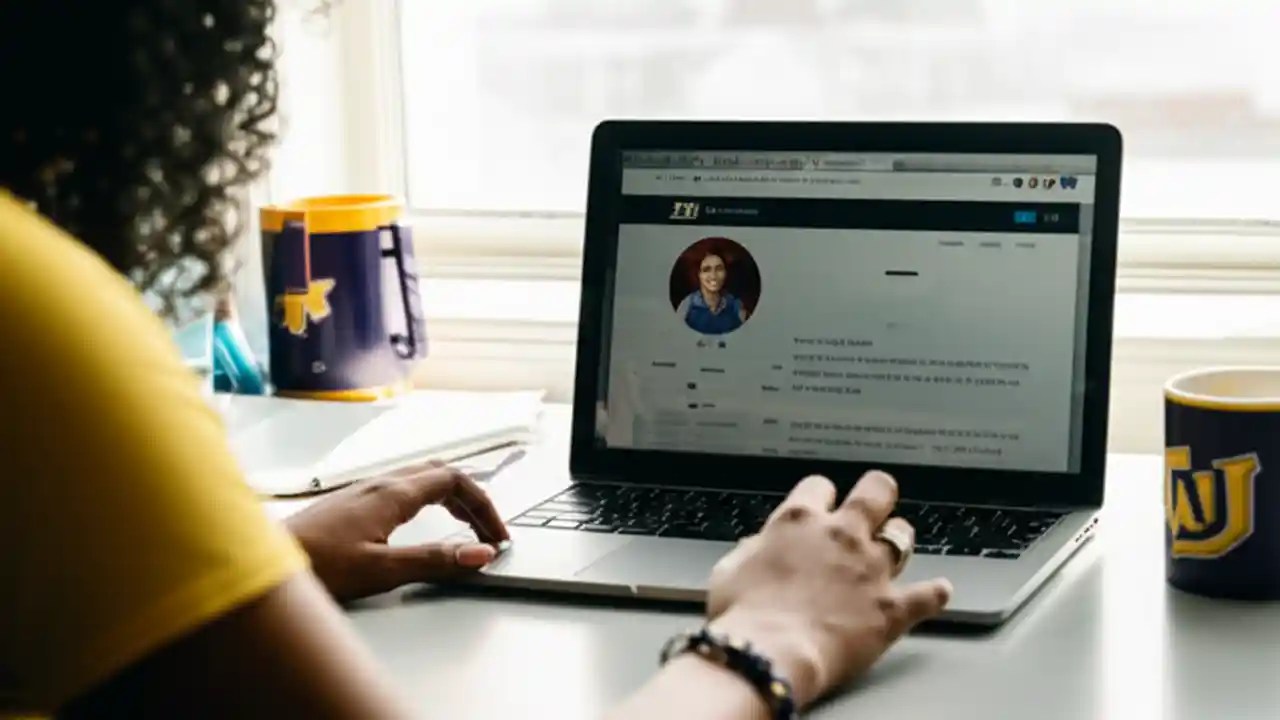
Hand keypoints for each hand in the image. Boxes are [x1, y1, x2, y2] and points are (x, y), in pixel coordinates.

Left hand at [285, 461, 509, 602]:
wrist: (261, 563)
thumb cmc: (313, 565)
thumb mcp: (382, 569)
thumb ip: (434, 560)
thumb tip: (479, 553)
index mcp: (392, 493)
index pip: (455, 481)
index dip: (484, 506)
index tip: (497, 536)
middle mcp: (380, 484)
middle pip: (441, 474)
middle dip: (473, 499)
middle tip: (488, 531)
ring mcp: (363, 491)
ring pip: (421, 479)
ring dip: (451, 498)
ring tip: (466, 526)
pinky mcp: (351, 503)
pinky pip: (403, 489)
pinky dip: (429, 502)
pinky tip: (422, 523)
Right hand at [705, 471, 951, 706]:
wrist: (770, 652)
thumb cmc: (743, 615)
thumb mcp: (729, 570)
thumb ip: (751, 550)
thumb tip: (758, 546)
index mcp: (798, 522)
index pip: (818, 487)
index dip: (820, 495)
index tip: (819, 504)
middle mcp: (840, 537)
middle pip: (874, 493)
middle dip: (877, 493)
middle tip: (876, 499)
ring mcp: (871, 570)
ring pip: (902, 536)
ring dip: (899, 538)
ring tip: (898, 542)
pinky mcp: (891, 607)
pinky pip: (927, 595)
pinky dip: (935, 594)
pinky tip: (941, 591)